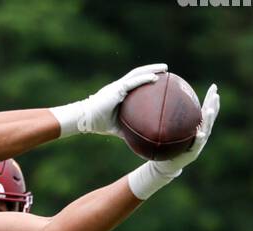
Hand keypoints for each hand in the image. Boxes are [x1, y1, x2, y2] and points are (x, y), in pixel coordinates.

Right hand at [51, 64, 167, 137]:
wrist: (85, 119)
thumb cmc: (98, 123)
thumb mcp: (117, 127)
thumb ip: (128, 130)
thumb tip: (141, 140)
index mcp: (120, 93)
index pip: (136, 83)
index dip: (147, 79)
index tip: (160, 79)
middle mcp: (120, 87)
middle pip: (139, 74)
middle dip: (153, 70)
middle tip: (166, 70)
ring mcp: (118, 86)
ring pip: (138, 74)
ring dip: (152, 70)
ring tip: (165, 69)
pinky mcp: (116, 89)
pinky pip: (133, 82)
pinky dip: (144, 79)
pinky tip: (155, 78)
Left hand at [152, 83, 218, 174]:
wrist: (164, 166)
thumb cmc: (166, 146)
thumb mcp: (168, 129)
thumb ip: (169, 118)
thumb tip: (159, 98)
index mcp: (196, 127)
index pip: (206, 111)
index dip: (211, 99)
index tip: (214, 86)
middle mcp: (200, 135)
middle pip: (209, 118)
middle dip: (213, 106)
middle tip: (215, 94)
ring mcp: (198, 145)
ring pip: (206, 130)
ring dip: (209, 120)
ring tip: (210, 110)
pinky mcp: (192, 154)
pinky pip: (195, 145)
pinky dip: (199, 139)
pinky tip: (200, 133)